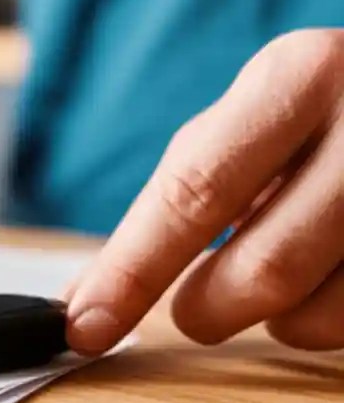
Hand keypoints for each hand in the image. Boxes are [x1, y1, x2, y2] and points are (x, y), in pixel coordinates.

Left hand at [67, 29, 343, 352]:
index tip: (83, 326)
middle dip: (207, 308)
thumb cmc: (328, 115)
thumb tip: (87, 295)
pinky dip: (327, 318)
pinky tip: (332, 272)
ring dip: (278, 319)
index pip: (195, 191)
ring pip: (318, 315)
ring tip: (285, 270)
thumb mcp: (255, 120)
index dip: (132, 270)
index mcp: (302, 75)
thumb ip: (176, 199)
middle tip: (197, 307)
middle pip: (264, 268)